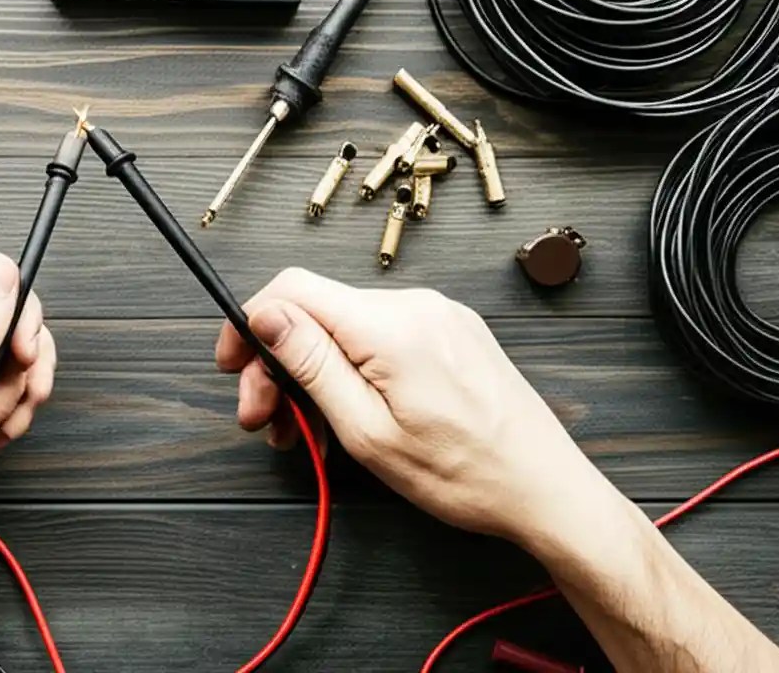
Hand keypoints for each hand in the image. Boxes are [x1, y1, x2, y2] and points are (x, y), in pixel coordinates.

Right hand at [215, 268, 610, 546]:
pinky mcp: (450, 332)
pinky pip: (380, 338)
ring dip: (312, 375)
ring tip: (305, 431)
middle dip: (278, 365)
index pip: (292, 289)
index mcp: (392, 326)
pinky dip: (350, 372)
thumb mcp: (368, 432)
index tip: (233, 366)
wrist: (545, 490)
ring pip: (345, 329)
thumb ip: (312, 365)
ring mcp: (437, 316)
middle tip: (266, 421)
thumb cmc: (468, 475)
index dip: (249, 324)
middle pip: (315, 313)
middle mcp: (416, 306)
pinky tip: (345, 414)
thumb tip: (266, 314)